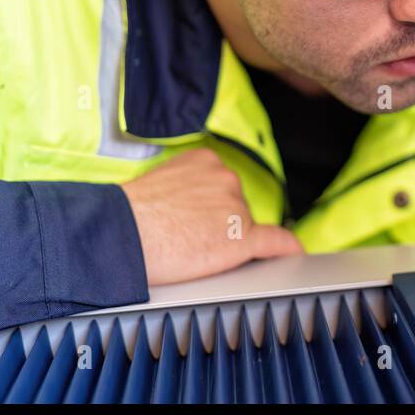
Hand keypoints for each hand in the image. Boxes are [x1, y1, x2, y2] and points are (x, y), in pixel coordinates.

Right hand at [120, 147, 303, 285]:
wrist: (121, 234)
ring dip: (226, 241)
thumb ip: (186, 188)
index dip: (211, 208)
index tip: (200, 218)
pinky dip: (286, 247)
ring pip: (243, 229)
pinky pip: (273, 241)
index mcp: (206, 161)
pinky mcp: (241, 237)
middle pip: (236, 207)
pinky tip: (293, 253)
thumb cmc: (127, 216)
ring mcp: (237, 207)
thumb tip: (192, 207)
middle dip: (217, 224)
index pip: (223, 187)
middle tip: (184, 238)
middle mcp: (227, 177)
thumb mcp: (159, 184)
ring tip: (189, 249)